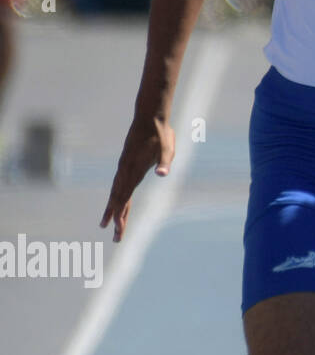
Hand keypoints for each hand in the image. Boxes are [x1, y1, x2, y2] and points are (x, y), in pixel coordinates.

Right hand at [101, 115, 174, 241]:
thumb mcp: (168, 148)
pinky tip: (114, 201)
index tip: (118, 229)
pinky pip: (118, 184)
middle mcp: (125, 171)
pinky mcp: (125, 163)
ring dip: (112, 209)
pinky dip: (114, 196)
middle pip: (118, 200)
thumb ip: (165, 162)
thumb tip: (163, 174)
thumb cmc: (161, 134)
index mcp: (134, 170)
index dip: (121, 215)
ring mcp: (123, 167)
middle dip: (116, 219)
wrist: (150, 117)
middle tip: (116, 238)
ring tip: (105, 224)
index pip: (125, 198)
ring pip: (115, 192)